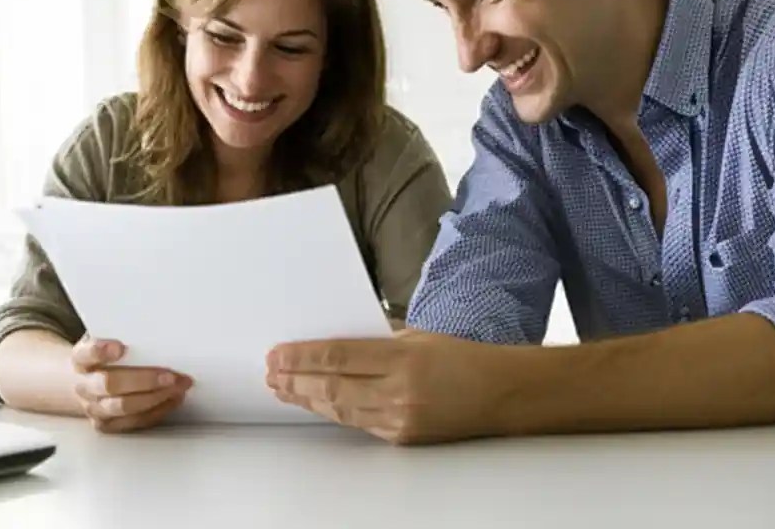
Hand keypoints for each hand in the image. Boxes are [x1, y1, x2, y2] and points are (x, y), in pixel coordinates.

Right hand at [71, 336, 192, 432]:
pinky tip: (174, 398)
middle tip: (170, 376)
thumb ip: (125, 338)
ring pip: (124, 407)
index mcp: (81, 359)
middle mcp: (84, 386)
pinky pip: (135, 421)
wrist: (85, 384)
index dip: (101, 351)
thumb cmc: (104, 358)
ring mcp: (94, 408)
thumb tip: (158, 332)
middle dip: (143, 380)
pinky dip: (158, 409)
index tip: (119, 347)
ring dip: (156, 397)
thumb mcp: (106, 340)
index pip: (87, 354)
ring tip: (179, 386)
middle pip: (109, 385)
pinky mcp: (108, 425)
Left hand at [266, 329, 513, 444]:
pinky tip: (315, 403)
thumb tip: (337, 342)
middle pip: (332, 386)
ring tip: (282, 388)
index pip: (339, 356)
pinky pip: (358, 424)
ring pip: (340, 409)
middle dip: (295, 379)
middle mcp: (399, 391)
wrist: (503, 394)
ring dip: (306, 398)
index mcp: (404, 359)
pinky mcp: (403, 437)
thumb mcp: (420, 336)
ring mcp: (400, 418)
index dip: (302, 356)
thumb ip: (379, 339)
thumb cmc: (464, 358)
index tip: (277, 353)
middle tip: (270, 372)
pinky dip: (333, 413)